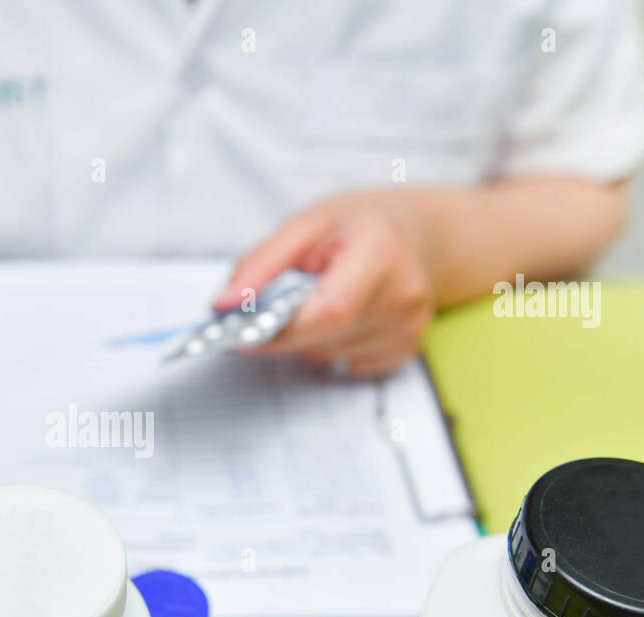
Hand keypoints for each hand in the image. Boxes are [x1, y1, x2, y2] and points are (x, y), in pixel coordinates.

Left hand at [213, 192, 437, 377]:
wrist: (420, 235)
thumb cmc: (360, 225)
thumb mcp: (306, 224)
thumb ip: (261, 265)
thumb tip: (223, 305)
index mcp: (381, 251)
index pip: (328, 310)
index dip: (279, 328)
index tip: (238, 332)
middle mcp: (403, 294)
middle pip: (325, 339)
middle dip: (283, 333)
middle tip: (262, 315)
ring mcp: (409, 328)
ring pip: (330, 357)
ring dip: (307, 340)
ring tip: (314, 301)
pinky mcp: (407, 351)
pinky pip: (346, 365)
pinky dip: (329, 347)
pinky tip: (339, 318)